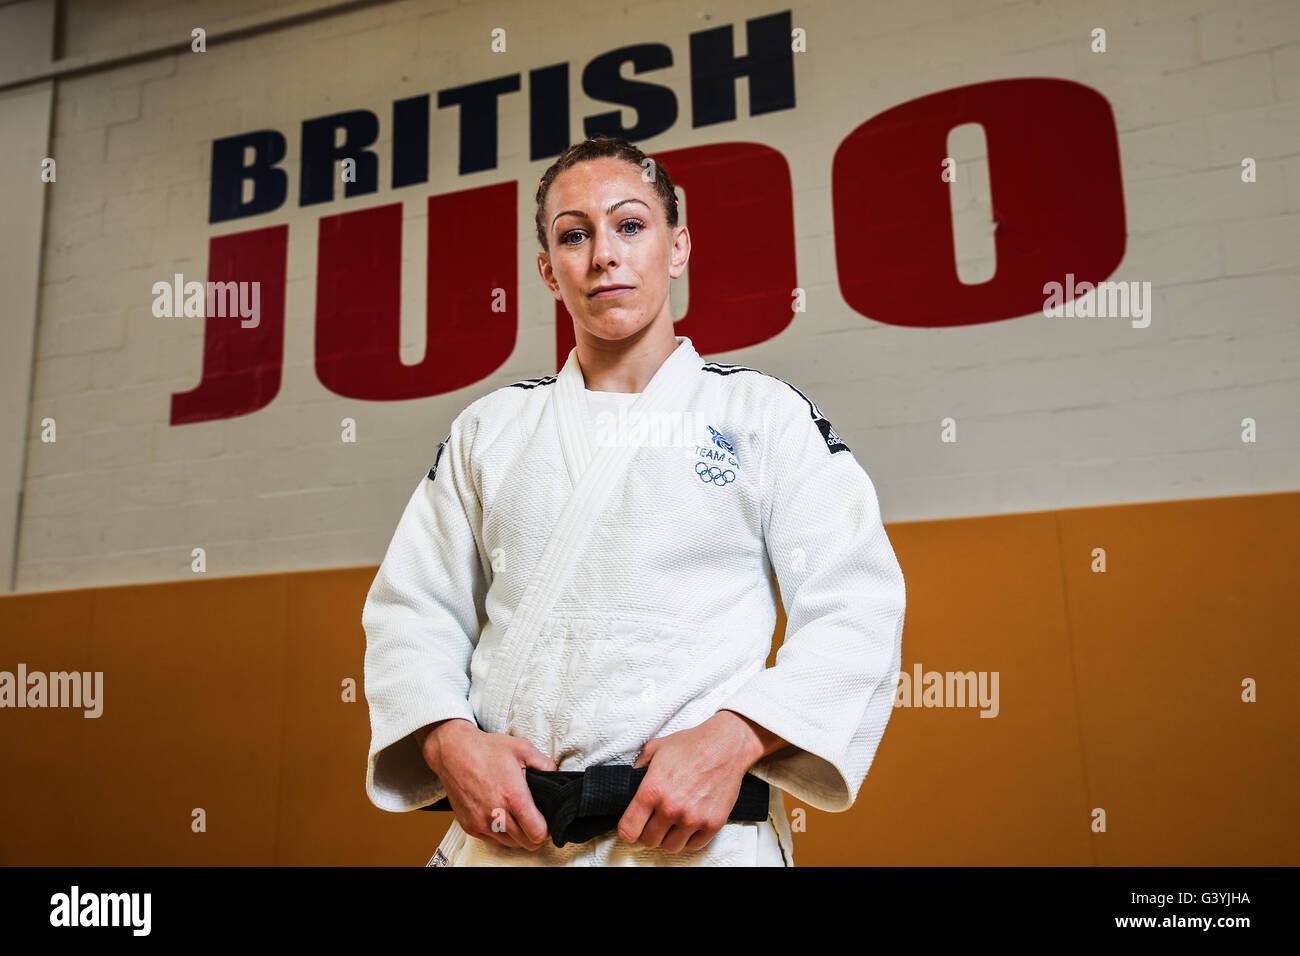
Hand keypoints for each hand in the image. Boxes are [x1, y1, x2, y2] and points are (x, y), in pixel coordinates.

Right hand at [419, 718, 557, 850]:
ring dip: (518, 835)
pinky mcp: (469, 826)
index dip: (547, 829)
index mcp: (513, 796)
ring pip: (510, 844)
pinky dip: (501, 834)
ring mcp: (481, 823)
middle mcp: (496, 814)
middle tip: (534, 817)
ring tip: (517, 816)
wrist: (453, 752)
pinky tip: (502, 816)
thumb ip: (545, 764)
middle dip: (534, 832)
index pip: (537, 833)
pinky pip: (493, 841)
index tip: (546, 820)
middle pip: (527, 843)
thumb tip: (557, 776)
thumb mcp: (522, 748)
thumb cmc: (487, 749)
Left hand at [616, 712, 762, 853]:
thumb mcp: (656, 748)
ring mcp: (693, 818)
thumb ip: (638, 767)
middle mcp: (671, 808)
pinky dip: (689, 839)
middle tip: (653, 823)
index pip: (628, 829)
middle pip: (648, 841)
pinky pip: (694, 846)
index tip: (631, 827)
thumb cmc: (691, 744)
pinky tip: (689, 825)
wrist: (726, 745)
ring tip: (672, 823)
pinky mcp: (713, 823)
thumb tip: (629, 782)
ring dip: (668, 837)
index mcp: (652, 790)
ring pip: (670, 847)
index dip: (627, 830)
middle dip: (647, 833)